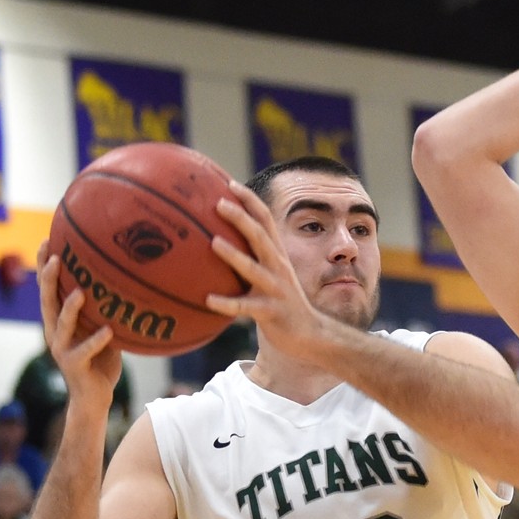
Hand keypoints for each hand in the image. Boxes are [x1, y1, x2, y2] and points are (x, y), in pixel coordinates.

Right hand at [35, 241, 122, 414]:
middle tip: (54, 257)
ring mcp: (62, 349)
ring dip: (70, 308)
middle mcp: (55, 331)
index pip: (49, 288)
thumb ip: (108, 309)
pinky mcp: (74, 366)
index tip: (48, 239)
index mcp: (60, 320)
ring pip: (62, 325)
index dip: (45, 265)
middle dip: (48, 278)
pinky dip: (96, 341)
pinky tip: (108, 331)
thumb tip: (131, 282)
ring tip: (80, 292)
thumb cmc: (102, 360)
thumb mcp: (105, 329)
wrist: (94, 397)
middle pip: (47, 300)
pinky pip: (84, 352)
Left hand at [208, 182, 331, 365]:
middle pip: (260, 236)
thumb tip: (216, 243)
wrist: (310, 334)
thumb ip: (251, 258)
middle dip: (241, 218)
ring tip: (213, 242)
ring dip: (234, 255)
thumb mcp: (269, 275)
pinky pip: (246, 307)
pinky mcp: (272, 312)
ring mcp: (276, 289)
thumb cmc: (280, 303)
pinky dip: (227, 303)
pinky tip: (208, 300)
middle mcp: (278, 267)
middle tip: (219, 203)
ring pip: (254, 268)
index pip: (265, 220)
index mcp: (277, 255)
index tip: (229, 183)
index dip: (249, 200)